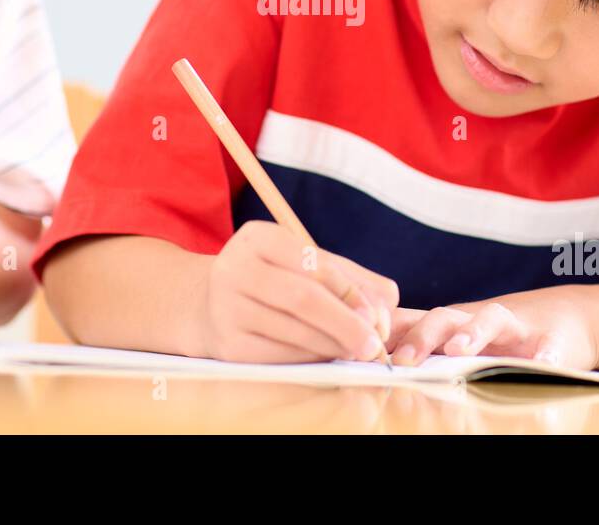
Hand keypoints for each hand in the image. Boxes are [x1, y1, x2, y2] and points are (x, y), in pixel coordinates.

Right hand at [199, 220, 399, 363]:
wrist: (208, 305)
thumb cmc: (272, 281)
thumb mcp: (304, 264)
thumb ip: (349, 276)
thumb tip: (390, 299)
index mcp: (257, 238)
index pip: (312, 262)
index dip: (349, 291)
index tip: (377, 314)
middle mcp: (234, 268)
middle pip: (303, 299)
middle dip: (346, 324)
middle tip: (375, 345)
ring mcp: (226, 308)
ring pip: (294, 332)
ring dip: (334, 346)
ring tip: (357, 352)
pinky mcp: (228, 345)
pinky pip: (280, 357)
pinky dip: (311, 359)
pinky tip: (327, 358)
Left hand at [386, 290, 598, 369]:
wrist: (561, 322)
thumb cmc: (493, 338)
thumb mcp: (451, 336)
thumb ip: (412, 338)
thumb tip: (361, 353)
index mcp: (447, 326)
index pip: (410, 322)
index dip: (388, 335)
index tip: (366, 353)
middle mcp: (475, 322)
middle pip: (443, 318)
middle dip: (421, 337)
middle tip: (404, 360)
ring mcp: (513, 329)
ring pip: (490, 320)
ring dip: (473, 333)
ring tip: (460, 350)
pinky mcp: (551, 340)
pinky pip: (548, 346)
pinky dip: (546, 354)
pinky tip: (543, 362)